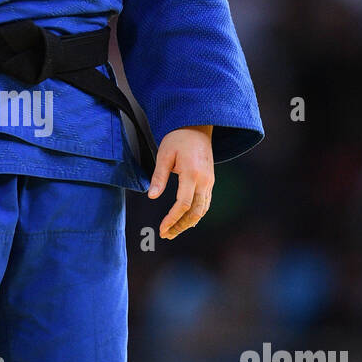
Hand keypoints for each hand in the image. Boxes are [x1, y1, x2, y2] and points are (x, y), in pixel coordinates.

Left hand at [147, 125, 213, 239]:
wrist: (198, 127)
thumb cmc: (178, 139)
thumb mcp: (164, 155)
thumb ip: (158, 177)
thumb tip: (152, 196)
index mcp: (192, 173)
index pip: (183, 204)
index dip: (172, 219)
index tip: (162, 228)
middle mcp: (204, 180)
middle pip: (195, 212)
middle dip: (181, 226)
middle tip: (167, 235)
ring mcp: (209, 181)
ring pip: (202, 210)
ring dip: (189, 223)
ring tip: (174, 231)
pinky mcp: (210, 181)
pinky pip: (205, 203)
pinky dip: (196, 214)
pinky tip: (187, 220)